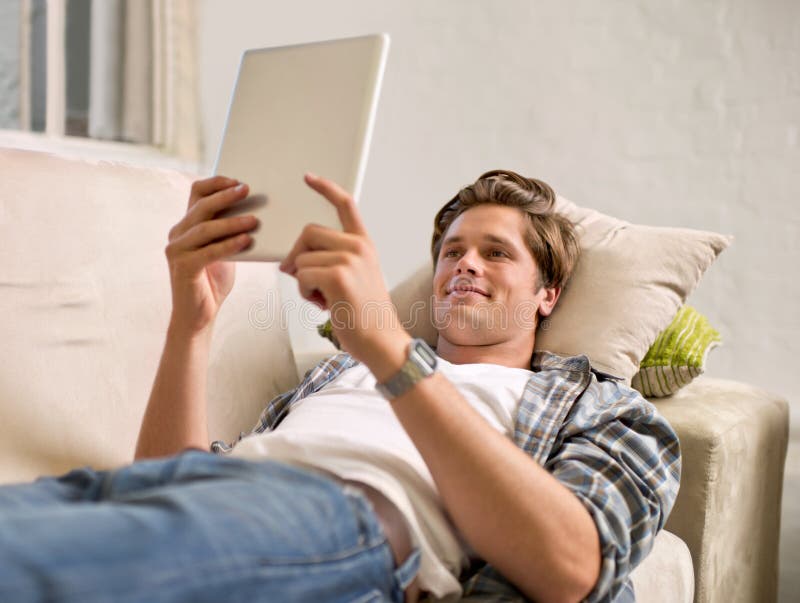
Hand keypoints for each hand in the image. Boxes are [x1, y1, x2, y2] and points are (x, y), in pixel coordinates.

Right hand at [164, 176, 258, 335]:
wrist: (198, 315)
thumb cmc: (213, 281)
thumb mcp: (223, 250)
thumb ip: (229, 231)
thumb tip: (255, 210)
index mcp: (186, 225)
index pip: (196, 193)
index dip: (215, 183)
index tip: (237, 180)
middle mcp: (177, 234)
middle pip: (201, 207)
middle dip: (225, 197)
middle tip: (247, 190)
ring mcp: (176, 250)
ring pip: (205, 228)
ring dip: (232, 222)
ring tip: (254, 220)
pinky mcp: (183, 268)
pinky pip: (208, 252)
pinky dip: (229, 245)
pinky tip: (247, 241)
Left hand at [279, 173, 408, 364]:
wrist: (382, 341)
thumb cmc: (363, 315)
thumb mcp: (352, 279)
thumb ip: (330, 261)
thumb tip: (291, 261)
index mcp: (364, 244)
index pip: (345, 205)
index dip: (325, 188)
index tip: (308, 177)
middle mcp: (359, 246)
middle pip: (308, 232)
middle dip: (297, 256)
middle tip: (304, 281)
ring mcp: (350, 259)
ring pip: (302, 258)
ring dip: (303, 281)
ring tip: (323, 299)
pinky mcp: (339, 276)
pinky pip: (302, 274)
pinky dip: (304, 292)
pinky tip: (323, 305)